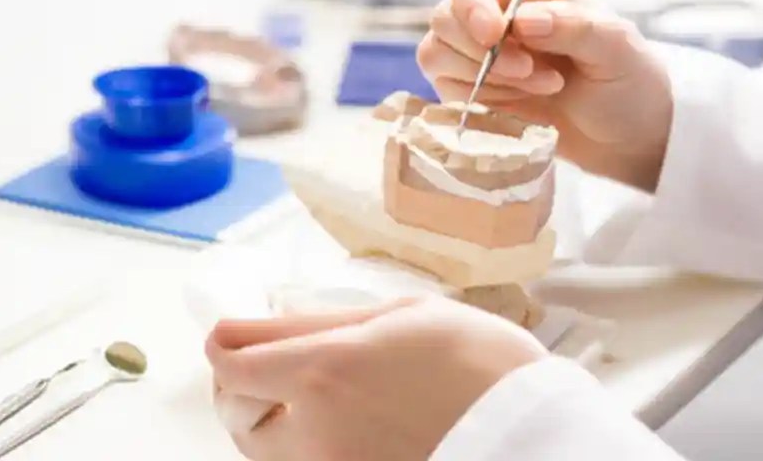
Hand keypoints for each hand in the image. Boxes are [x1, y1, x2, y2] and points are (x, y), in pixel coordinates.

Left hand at [206, 297, 546, 460]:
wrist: (536, 437)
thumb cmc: (485, 369)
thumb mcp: (406, 315)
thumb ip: (330, 322)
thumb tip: (277, 322)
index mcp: (325, 369)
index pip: (230, 359)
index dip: (226, 339)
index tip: (232, 332)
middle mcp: (315, 431)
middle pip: (234, 412)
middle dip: (241, 384)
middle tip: (265, 364)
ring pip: (264, 451)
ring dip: (272, 420)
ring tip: (314, 398)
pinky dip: (308, 447)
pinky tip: (346, 427)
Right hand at [417, 0, 672, 190]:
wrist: (628, 136)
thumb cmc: (628, 80)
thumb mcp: (618, 47)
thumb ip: (573, 25)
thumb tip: (522, 19)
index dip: (470, 2)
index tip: (493, 34)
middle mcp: (496, 12)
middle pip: (445, 17)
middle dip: (483, 52)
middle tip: (532, 71)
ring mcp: (477, 52)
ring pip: (436, 53)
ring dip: (485, 78)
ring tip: (542, 87)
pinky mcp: (470, 89)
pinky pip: (445, 89)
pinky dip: (481, 99)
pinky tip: (523, 103)